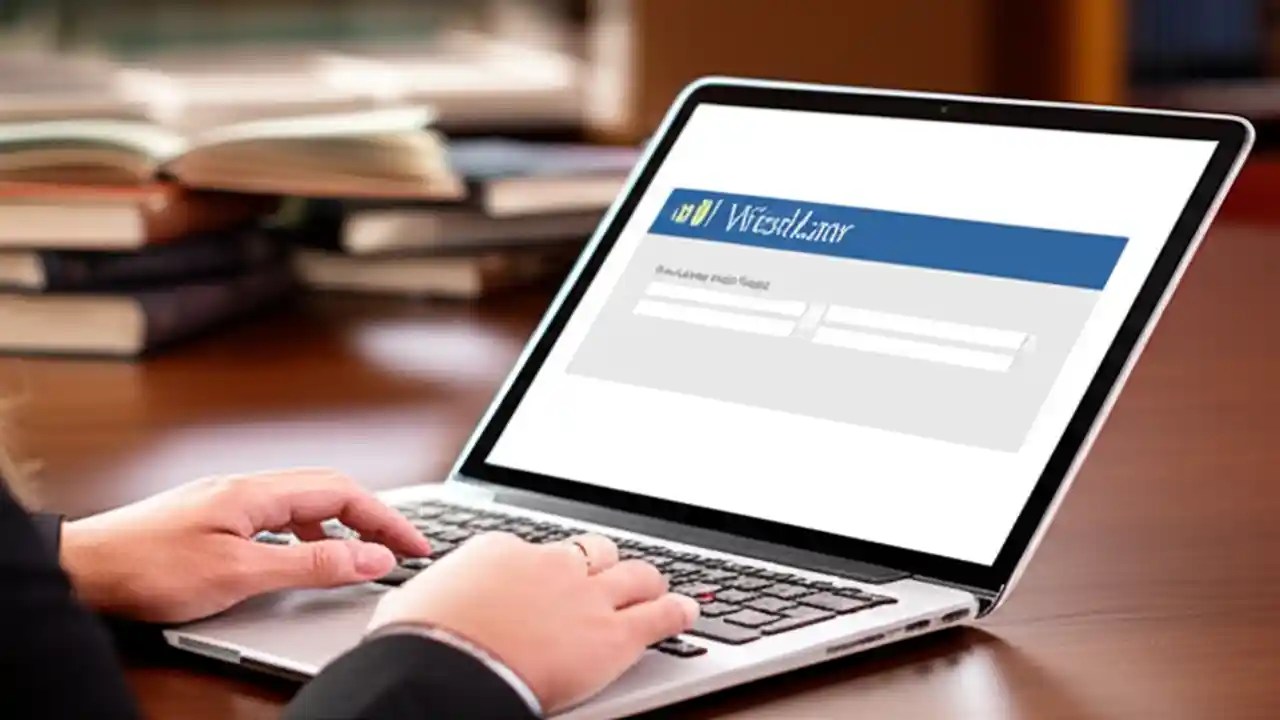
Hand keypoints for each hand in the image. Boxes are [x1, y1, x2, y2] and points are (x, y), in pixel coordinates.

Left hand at [60, 468, 429, 623]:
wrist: (82, 567)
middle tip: (405, 547)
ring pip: (306, 504)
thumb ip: (311, 565)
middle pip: (331, 491)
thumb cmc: (146, 567)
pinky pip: (281, 517)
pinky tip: (307, 559)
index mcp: (257, 491)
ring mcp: (230, 500)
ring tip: (365, 557)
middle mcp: (246, 487)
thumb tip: (369, 557)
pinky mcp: (216, 517)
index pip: (343, 493)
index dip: (387, 519)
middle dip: (374, 517)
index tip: (415, 544)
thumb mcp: (240, 573)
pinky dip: (310, 535)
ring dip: (343, 526)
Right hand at [368, 532, 698, 712]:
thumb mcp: (412, 602)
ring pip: (635, 575)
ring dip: (648, 582)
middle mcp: (551, 563)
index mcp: (503, 549)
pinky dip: (678, 611)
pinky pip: (661, 615)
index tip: (550, 583)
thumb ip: (434, 594)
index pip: (539, 551)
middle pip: (595, 552)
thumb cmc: (419, 641)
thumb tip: (422, 600)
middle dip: (605, 565)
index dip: (550, 570)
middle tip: (611, 579)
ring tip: (659, 589)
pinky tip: (689, 611)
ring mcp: (586, 596)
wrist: (445, 668)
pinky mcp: (613, 635)